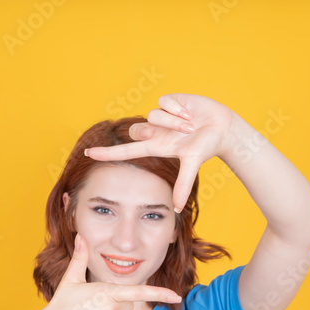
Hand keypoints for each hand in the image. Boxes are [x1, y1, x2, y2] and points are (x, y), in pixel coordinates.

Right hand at [42, 234, 181, 309]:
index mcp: (106, 293)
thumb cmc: (60, 305)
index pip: (138, 293)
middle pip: (127, 307)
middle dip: (115, 306)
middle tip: (92, 308)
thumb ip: (80, 258)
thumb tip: (81, 236)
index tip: (176, 296)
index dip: (159, 294)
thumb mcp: (71, 280)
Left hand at [84, 93, 235, 214]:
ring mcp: (161, 116)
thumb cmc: (207, 146)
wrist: (222, 128)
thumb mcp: (192, 164)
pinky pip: (164, 102)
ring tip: (190, 125)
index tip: (87, 154)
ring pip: (154, 115)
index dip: (106, 153)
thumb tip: (177, 208)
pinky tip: (189, 112)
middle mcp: (155, 131)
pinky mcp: (169, 100)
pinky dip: (178, 109)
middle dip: (154, 130)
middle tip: (178, 133)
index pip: (125, 151)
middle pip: (136, 129)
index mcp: (156, 146)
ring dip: (174, 122)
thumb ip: (183, 185)